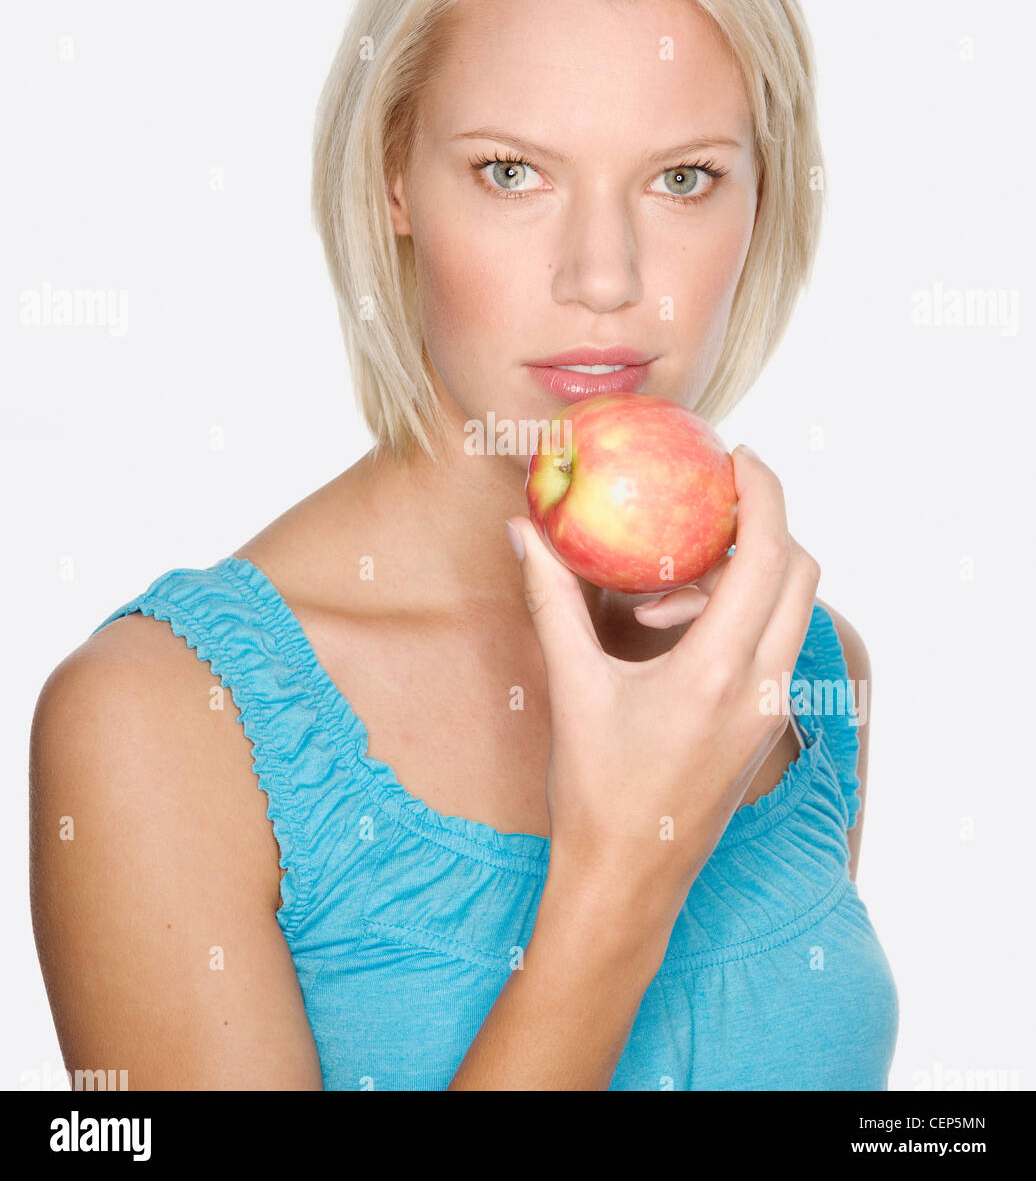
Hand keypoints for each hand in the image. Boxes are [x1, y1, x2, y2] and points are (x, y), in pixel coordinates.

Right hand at [505, 445, 820, 921]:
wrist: (629, 880)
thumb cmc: (597, 791)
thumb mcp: (572, 687)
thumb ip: (552, 601)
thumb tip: (526, 532)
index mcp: (719, 670)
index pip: (769, 557)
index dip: (764, 495)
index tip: (739, 457)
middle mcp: (761, 686)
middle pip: (799, 572)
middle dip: (764, 524)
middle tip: (710, 500)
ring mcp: (770, 709)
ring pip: (790, 609)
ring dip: (746, 573)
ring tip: (665, 583)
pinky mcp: (764, 725)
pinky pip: (772, 643)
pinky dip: (739, 613)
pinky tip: (670, 631)